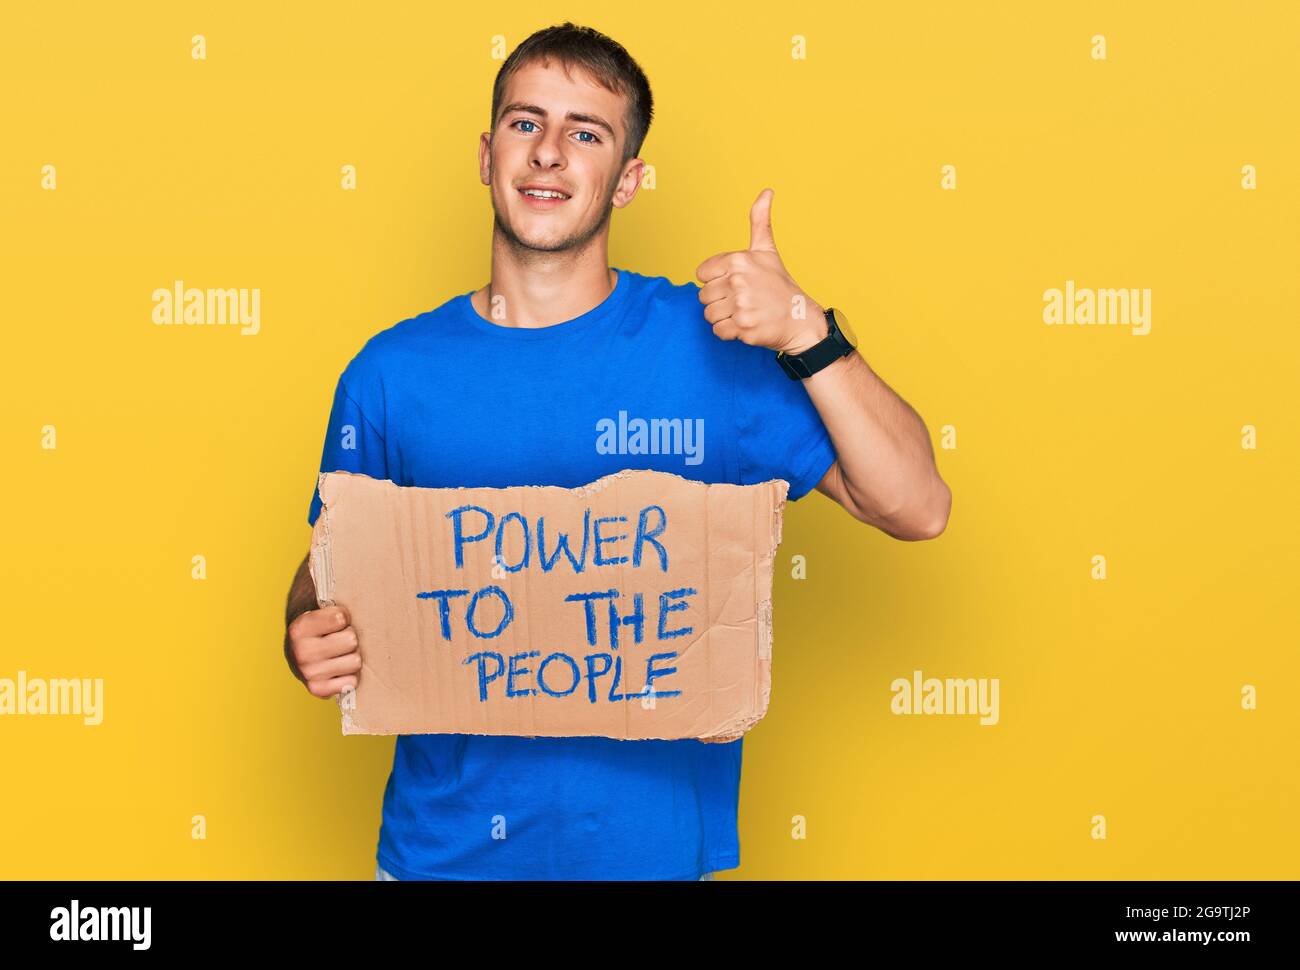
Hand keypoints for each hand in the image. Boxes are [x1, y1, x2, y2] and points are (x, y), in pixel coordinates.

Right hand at [287, 604, 361, 698]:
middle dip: (350, 637)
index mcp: (299, 628)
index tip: (337, 620)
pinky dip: (350, 675)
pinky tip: (340, 668)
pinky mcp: (318, 690)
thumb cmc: (318, 626)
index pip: (341, 618)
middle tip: (340, 637)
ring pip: (355, 661)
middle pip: (352, 640)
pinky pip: (352, 681)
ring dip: (352, 656)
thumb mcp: (318, 608)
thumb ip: (332, 595)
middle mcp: (301, 652)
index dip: (344, 617)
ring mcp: (309, 673)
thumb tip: (346, 568)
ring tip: (341, 653)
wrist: (298, 652)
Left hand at [695, 188, 826, 354]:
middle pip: (704, 296)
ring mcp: (741, 305)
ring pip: (709, 314)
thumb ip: (760, 221)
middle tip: (743, 301)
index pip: (702, 274)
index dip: (716, 281)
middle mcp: (738, 280)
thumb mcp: (767, 250)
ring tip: (744, 312)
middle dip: (720, 301)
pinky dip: (729, 332)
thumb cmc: (780, 285)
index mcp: (739, 260)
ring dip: (723, 317)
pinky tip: (746, 325)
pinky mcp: (743, 327)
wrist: (800, 319)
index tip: (735, 284)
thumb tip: (767, 191)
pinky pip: (718, 331)